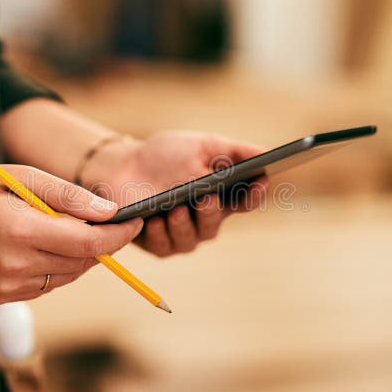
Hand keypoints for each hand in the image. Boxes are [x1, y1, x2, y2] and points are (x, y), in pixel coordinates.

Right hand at [0, 165, 142, 302]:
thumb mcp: (24, 177)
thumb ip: (69, 197)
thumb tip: (110, 214)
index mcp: (20, 232)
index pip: (88, 244)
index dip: (118, 236)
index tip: (135, 222)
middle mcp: (15, 266)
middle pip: (83, 262)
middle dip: (102, 242)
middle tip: (104, 220)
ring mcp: (8, 286)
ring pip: (70, 275)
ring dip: (80, 255)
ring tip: (65, 228)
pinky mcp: (4, 296)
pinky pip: (50, 284)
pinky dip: (58, 265)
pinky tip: (41, 244)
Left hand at [84, 131, 267, 256]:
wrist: (124, 164)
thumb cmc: (167, 155)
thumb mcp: (202, 146)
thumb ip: (234, 151)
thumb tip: (268, 153)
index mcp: (222, 196)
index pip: (246, 201)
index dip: (255, 194)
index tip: (260, 180)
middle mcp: (206, 220)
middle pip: (215, 223)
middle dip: (211, 211)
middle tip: (206, 196)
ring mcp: (182, 235)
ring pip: (190, 239)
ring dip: (184, 224)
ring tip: (176, 207)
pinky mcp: (158, 244)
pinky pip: (163, 245)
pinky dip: (159, 233)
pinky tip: (154, 219)